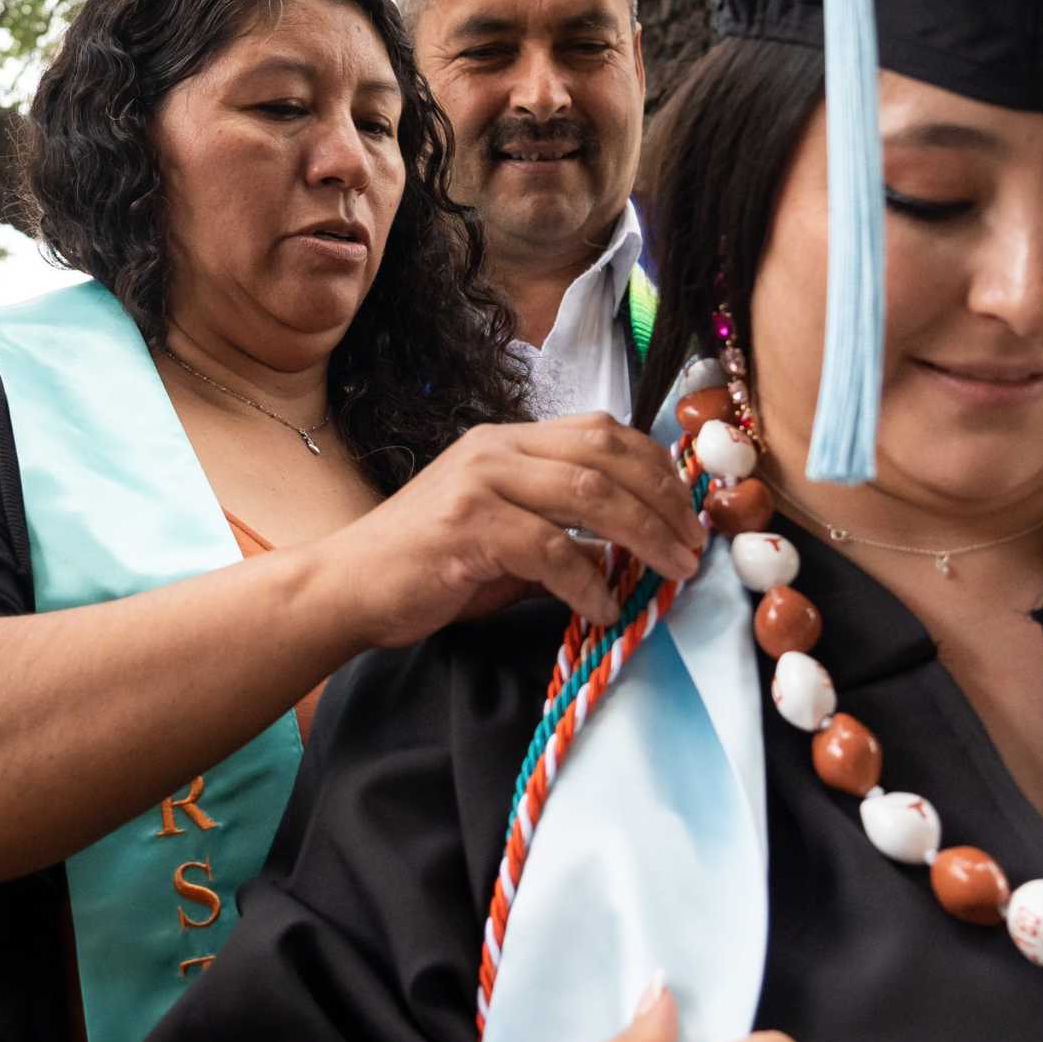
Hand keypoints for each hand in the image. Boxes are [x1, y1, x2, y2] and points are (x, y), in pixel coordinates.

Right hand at [335, 414, 708, 647]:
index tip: (689, 509)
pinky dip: (587, 583)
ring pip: (588, 493)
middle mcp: (497, 448)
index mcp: (509, 440)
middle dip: (663, 501)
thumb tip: (637, 549)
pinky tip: (603, 610)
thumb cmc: (429, 567)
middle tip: (694, 547)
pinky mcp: (466, 527)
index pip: (603, 431)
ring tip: (672, 574)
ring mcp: (480, 483)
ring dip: (643, 536)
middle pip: (606, 455)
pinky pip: (550, 550)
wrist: (348, 587)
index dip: (656, 467)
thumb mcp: (506, 534)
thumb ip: (564, 528)